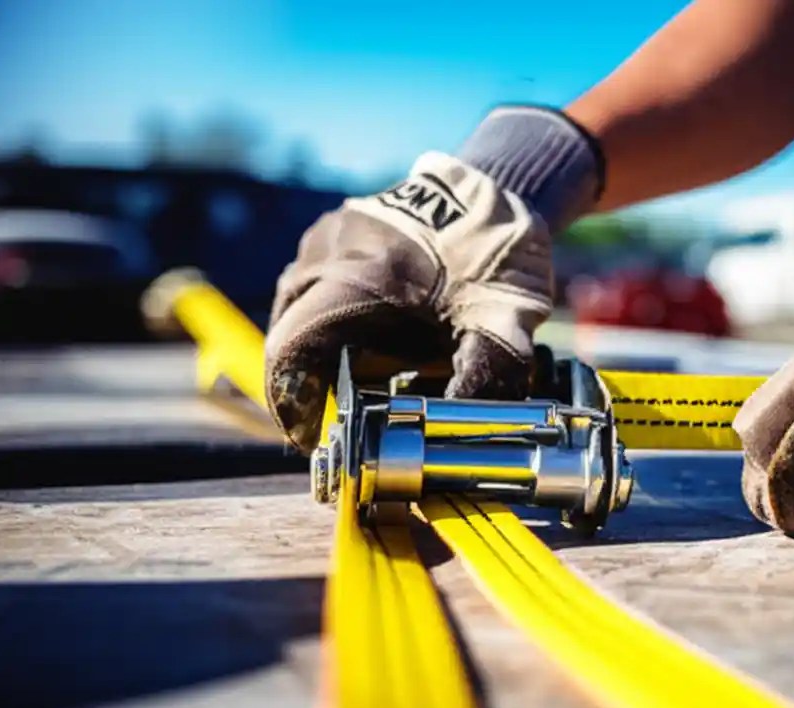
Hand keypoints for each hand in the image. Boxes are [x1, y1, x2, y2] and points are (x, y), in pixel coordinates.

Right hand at [264, 151, 553, 450]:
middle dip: (309, 384)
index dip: (292, 401)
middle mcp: (328, 252)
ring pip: (299, 313)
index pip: (293, 348)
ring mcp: (325, 239)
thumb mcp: (504, 319)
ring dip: (322, 353)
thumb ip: (483, 377)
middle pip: (290, 336)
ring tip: (366, 384)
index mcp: (360, 274)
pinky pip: (314, 290)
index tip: (312, 436)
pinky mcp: (332, 236)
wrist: (502, 185)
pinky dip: (333, 324)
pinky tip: (374, 344)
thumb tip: (459, 434)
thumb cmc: (499, 251)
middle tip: (346, 422)